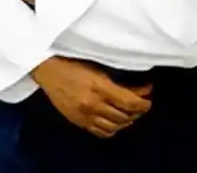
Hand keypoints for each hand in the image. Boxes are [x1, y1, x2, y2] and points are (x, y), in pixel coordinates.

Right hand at [31, 57, 152, 138]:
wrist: (47, 70)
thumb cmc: (72, 65)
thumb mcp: (99, 70)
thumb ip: (120, 82)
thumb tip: (143, 90)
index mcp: (99, 87)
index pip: (131, 103)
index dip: (145, 103)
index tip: (149, 97)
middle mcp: (93, 104)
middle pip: (126, 116)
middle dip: (138, 111)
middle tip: (140, 103)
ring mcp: (85, 115)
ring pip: (116, 126)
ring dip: (127, 120)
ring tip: (128, 112)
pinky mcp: (78, 121)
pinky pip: (102, 132)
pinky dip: (112, 129)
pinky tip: (114, 121)